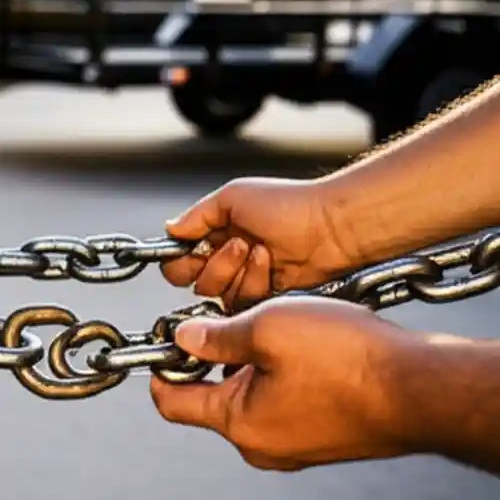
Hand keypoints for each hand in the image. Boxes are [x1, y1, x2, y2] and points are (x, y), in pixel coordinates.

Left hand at [150, 296, 415, 469]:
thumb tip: (183, 337)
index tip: (167, 332)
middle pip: (214, 395)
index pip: (172, 402)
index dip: (162, 364)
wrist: (423, 387)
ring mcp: (297, 443)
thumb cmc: (348, 359)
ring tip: (279, 319)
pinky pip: (287, 398)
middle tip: (232, 311)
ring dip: (256, 356)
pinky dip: (286, 369)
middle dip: (215, 352)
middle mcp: (264, 444)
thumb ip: (217, 335)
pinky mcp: (326, 433)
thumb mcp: (268, 328)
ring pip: (254, 392)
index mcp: (239, 425)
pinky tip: (309, 339)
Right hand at [161, 177, 359, 309]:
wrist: (329, 228)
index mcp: (216, 231)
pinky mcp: (263, 297)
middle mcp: (227, 257)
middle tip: (237, 244)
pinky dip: (255, 282)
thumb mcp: (233, 196)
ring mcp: (245, 278)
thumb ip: (197, 216)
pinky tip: (271, 265)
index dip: (182, 259)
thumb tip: (170, 229)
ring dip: (237, 271)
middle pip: (194, 281)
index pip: (179, 258)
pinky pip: (242, 303)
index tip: (193, 250)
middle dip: (213, 264)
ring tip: (261, 250)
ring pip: (218, 293)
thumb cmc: (289, 205)